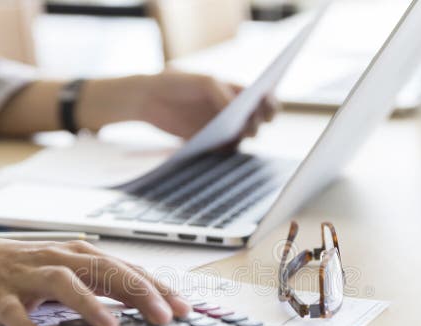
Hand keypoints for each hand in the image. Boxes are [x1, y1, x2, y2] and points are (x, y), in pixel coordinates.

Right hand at [0, 232, 190, 325]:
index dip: (157, 288)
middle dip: (137, 294)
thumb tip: (145, 306)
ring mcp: (27, 276)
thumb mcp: (68, 271)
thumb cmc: (22, 268)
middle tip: (165, 317)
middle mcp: (59, 260)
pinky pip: (15, 313)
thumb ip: (101, 285)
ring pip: (62, 284)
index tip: (184, 309)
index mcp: (79, 256)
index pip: (126, 270)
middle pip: (104, 271)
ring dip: (88, 305)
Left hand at [77, 72, 277, 140]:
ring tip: (235, 131)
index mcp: (236, 91)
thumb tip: (238, 113)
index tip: (269, 105)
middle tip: (250, 122)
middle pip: (257, 121)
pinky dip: (226, 147)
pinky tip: (220, 143)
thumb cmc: (178, 82)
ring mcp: (222, 128)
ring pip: (243, 137)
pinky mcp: (208, 143)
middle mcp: (233, 111)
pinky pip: (225, 149)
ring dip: (243, 136)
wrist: (149, 98)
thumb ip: (223, 94)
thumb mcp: (204, 81)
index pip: (263, 99)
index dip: (271, 104)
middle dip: (258, 122)